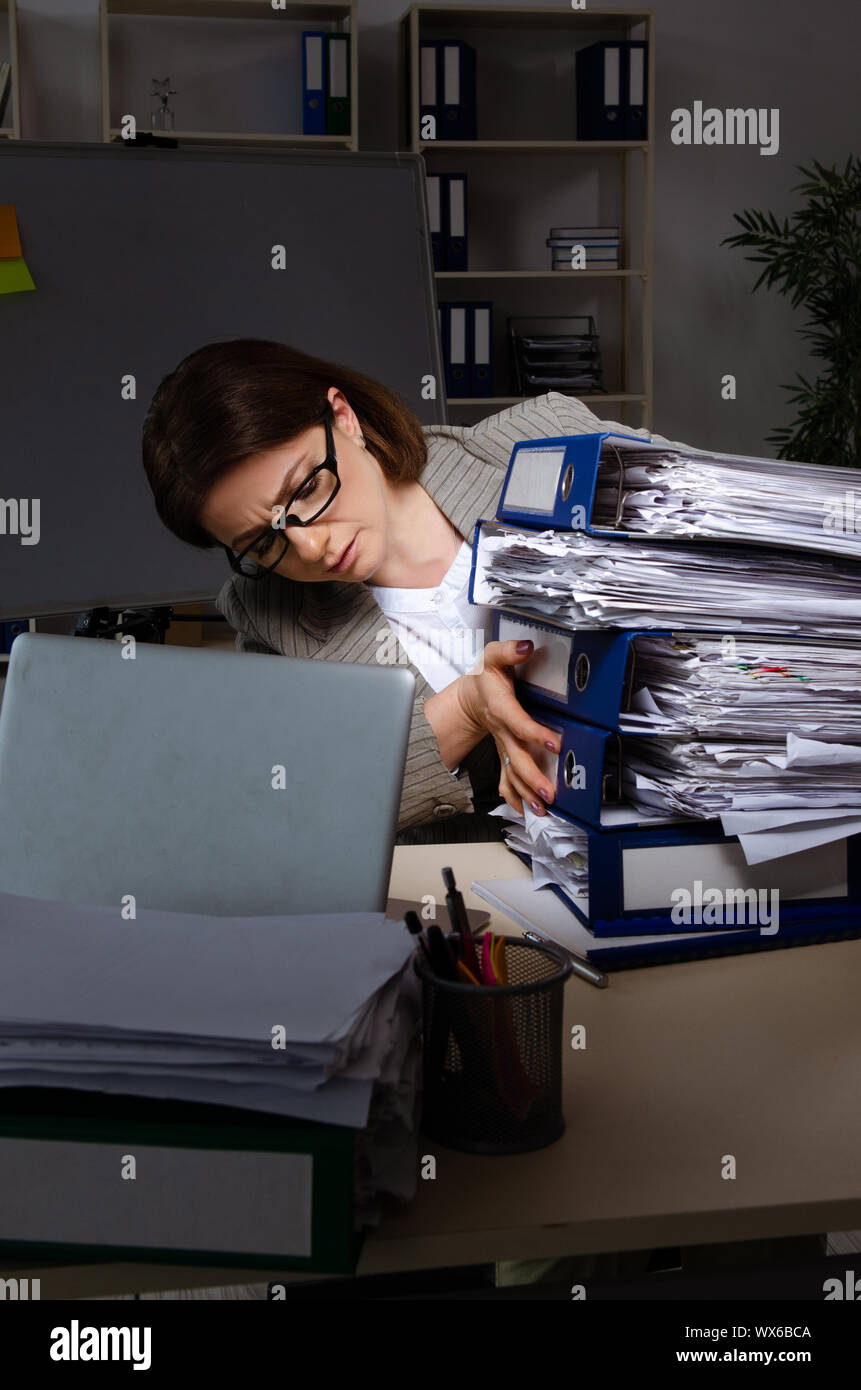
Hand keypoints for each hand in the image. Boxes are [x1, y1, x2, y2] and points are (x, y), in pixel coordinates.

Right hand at [456, 639, 560, 815]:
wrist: (468, 698)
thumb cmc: (484, 678)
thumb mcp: (493, 657)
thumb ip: (508, 651)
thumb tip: (525, 646)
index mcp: (501, 708)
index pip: (519, 723)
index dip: (536, 734)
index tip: (555, 744)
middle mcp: (502, 732)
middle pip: (516, 758)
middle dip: (532, 778)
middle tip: (549, 793)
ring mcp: (502, 746)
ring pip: (512, 774)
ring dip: (526, 794)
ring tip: (542, 809)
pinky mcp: (504, 755)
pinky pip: (506, 780)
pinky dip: (514, 797)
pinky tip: (526, 811)